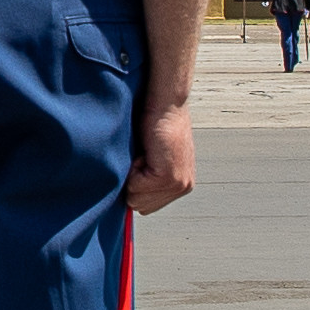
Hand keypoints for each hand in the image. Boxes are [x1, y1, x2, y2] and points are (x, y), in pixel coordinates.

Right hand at [126, 97, 194, 214]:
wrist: (166, 104)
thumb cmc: (154, 122)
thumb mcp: (153, 155)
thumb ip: (147, 175)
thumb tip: (126, 193)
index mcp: (181, 184)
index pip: (146, 205)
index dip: (135, 183)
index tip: (142, 160)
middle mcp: (183, 187)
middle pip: (139, 205)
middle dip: (133, 181)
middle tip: (143, 156)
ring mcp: (178, 184)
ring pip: (135, 197)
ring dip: (132, 174)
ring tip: (144, 153)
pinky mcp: (168, 177)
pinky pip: (134, 186)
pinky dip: (132, 168)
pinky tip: (145, 151)